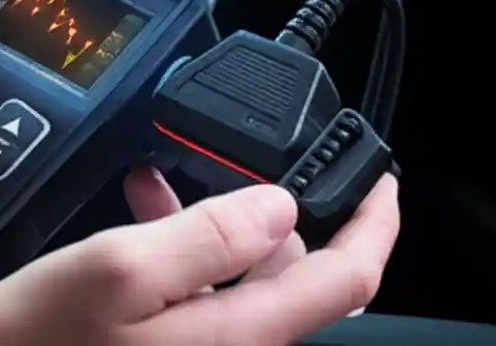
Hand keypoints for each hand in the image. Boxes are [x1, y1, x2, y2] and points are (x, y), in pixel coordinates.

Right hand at [0, 167, 399, 345]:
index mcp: (242, 335)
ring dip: (219, 227)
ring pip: (247, 283)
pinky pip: (207, 299)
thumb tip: (278, 206)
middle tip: (236, 167)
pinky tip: (147, 215)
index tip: (380, 180)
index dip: (376, 223)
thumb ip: (205, 234)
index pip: (349, 279)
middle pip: (298, 278)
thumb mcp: (115, 272)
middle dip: (273, 213)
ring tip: (167, 181)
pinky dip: (189, 255)